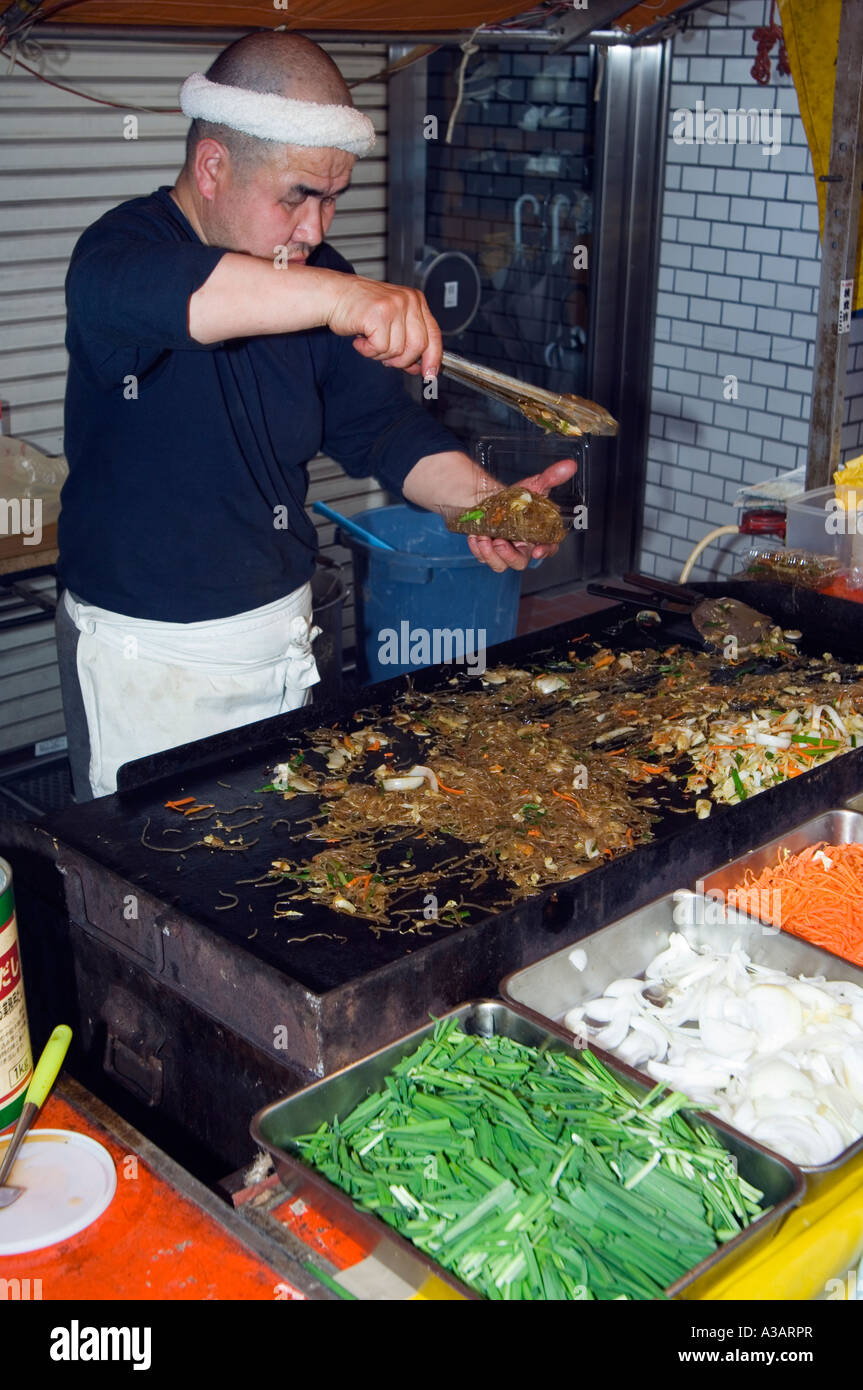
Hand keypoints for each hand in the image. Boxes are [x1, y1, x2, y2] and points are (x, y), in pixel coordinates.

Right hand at [326, 274, 441, 377]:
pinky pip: (380, 348)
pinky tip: (361, 339)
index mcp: (416, 301)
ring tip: (369, 339)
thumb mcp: (392, 321)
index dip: (433, 357)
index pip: (434, 334)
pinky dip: (367, 350)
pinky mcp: (379, 315)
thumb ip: (408, 341)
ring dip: (380, 354)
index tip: (430, 373)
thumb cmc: (360, 308)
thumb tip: (419, 367)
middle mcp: (408, 301)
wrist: (334, 295)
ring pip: (398, 350)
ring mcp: (394, 306)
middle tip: (386, 357)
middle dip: (402, 360)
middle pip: (418, 346)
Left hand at [467, 456, 577, 572]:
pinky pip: (484, 558)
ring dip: (490, 554)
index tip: (537, 551)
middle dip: (509, 556)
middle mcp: (522, 546)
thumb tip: (570, 465)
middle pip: (520, 562)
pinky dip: (477, 549)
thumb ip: (552, 478)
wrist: (488, 497)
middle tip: (499, 542)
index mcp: (537, 535)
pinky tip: (475, 537)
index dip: (545, 551)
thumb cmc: (513, 497)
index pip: (548, 548)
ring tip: (482, 537)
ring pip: (501, 565)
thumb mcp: (533, 485)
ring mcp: (504, 551)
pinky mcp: (488, 552)